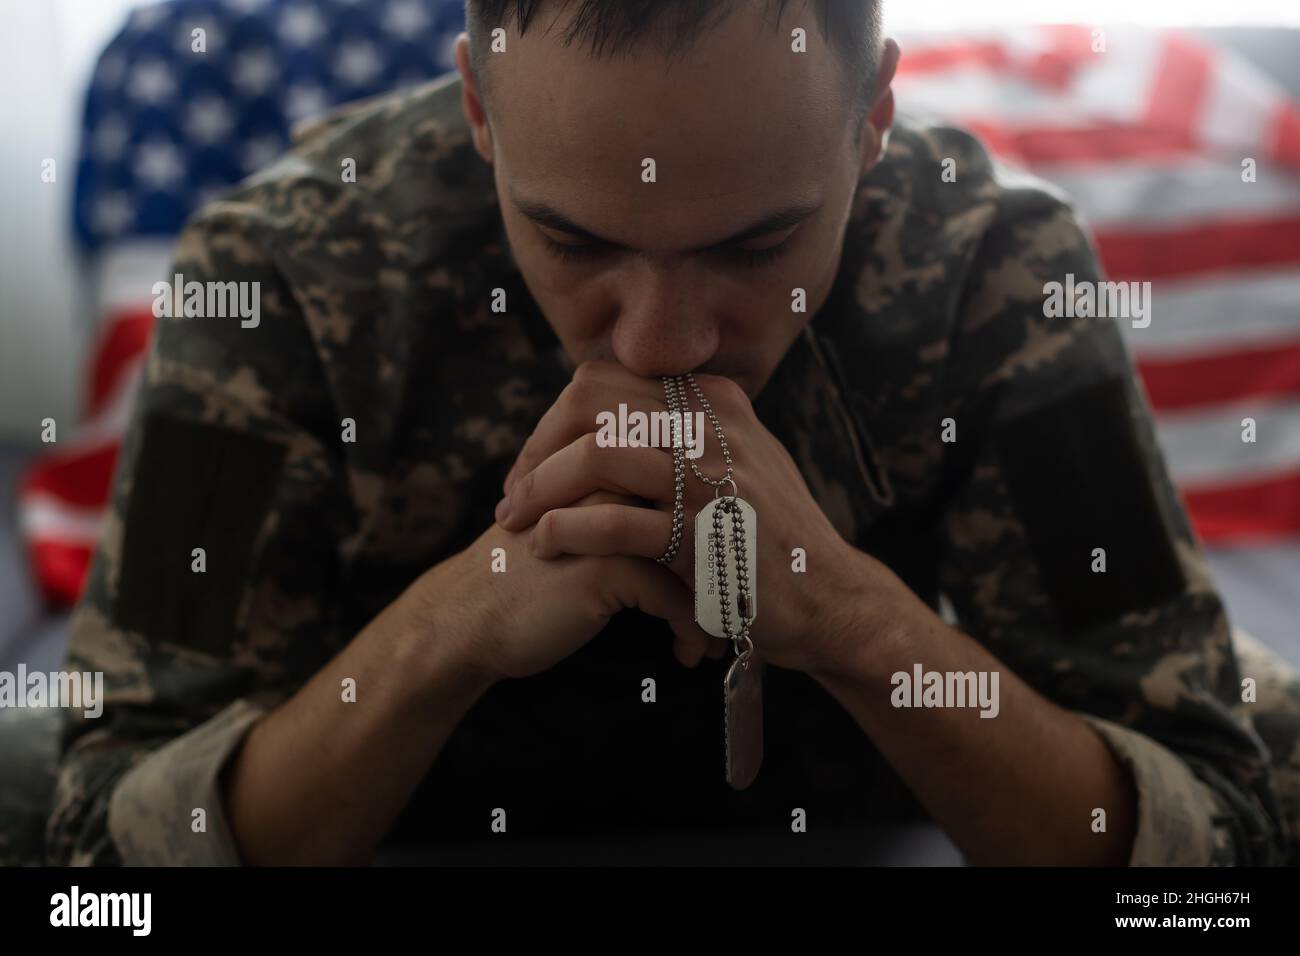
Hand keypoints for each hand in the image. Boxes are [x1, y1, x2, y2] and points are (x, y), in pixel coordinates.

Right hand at [394, 488, 722, 682]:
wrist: (469, 616)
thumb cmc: (532, 576)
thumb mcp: (586, 524)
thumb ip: (633, 505)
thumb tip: (704, 520)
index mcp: (614, 457)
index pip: (699, 482)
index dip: (724, 532)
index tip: (736, 573)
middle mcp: (617, 476)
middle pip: (708, 515)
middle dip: (734, 566)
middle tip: (747, 607)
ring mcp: (612, 516)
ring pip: (702, 557)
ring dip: (721, 604)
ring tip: (726, 637)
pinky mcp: (606, 563)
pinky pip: (677, 598)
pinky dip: (692, 631)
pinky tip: (688, 654)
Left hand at [496, 360, 907, 676]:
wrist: (827, 598)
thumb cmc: (769, 539)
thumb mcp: (739, 462)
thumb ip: (684, 432)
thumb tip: (613, 414)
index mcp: (714, 400)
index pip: (603, 381)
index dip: (553, 421)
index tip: (534, 465)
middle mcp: (713, 424)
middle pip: (591, 402)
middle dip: (537, 446)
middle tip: (514, 492)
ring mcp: (713, 475)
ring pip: (597, 453)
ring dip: (541, 488)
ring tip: (516, 522)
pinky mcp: (706, 533)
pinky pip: (617, 521)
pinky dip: (567, 531)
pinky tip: (545, 548)